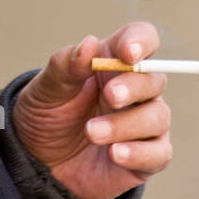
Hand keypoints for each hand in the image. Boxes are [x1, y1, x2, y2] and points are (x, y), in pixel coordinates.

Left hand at [10, 24, 171, 198]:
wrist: (39, 159)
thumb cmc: (48, 113)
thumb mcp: (47, 88)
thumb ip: (66, 65)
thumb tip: (89, 44)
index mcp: (114, 62)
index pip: (142, 39)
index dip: (141, 41)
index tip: (128, 53)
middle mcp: (136, 90)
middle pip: (154, 79)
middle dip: (134, 86)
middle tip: (111, 96)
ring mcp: (144, 123)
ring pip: (157, 116)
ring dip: (125, 124)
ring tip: (91, 132)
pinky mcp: (145, 156)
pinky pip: (159, 153)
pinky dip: (139, 153)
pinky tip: (115, 154)